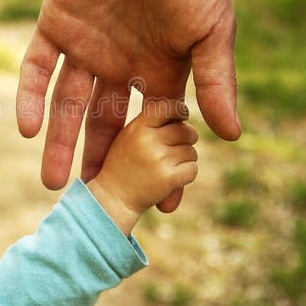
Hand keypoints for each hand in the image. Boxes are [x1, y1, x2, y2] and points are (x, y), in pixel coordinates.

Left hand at [16, 0, 238, 205]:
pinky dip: (33, 97)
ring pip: (67, 105)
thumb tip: (233, 136)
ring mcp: (85, 47)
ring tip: (55, 183)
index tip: (161, 203)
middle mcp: (118, 65)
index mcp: (157, 70)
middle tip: (92, 202)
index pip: (152, 128)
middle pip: (103, 124)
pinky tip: (29, 129)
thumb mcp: (211, 32)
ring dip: (59, 142)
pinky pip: (39, 68)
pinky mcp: (55, 25)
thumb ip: (217, 82)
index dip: (156, 161)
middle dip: (99, 162)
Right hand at [87, 100, 197, 235]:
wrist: (113, 198)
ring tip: (167, 167)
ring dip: (185, 160)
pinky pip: (192, 169)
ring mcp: (159, 159)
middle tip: (175, 150)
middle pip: (186, 131)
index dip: (180, 111)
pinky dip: (187, 174)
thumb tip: (183, 116)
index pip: (167, 107)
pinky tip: (172, 179)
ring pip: (191, 151)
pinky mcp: (168, 178)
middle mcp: (148, 139)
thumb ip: (150, 124)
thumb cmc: (123, 165)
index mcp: (137, 127)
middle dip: (186, 140)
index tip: (183, 117)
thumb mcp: (128, 137)